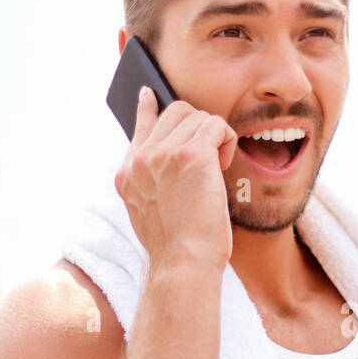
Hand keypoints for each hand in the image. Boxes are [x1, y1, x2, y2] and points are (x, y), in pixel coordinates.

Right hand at [114, 87, 239, 269]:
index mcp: (129, 173)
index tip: (149, 95)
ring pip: (198, 116)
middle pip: (175, 112)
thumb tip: (172, 158)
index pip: (138, 126)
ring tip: (216, 169)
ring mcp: (164, 154)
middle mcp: (142, 159)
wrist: (184, 263)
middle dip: (199, 128)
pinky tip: (223, 166)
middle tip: (209, 159)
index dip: (148, 108)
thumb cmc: (178, 248)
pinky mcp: (191, 155)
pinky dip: (227, 141)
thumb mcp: (152, 212)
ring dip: (216, 138)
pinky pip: (217, 125)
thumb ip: (154, 182)